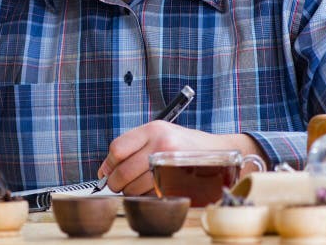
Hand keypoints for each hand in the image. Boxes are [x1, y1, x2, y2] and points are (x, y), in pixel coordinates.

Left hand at [97, 121, 265, 195]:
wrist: (219, 151)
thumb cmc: (185, 143)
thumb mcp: (160, 133)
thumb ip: (134, 146)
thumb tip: (106, 168)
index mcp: (153, 129)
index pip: (117, 149)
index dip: (108, 164)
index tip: (107, 172)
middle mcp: (161, 143)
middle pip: (123, 171)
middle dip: (117, 183)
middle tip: (119, 185)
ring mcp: (170, 162)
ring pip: (135, 186)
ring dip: (131, 191)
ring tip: (140, 185)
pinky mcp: (177, 180)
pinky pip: (151, 194)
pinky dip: (147, 196)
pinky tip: (153, 188)